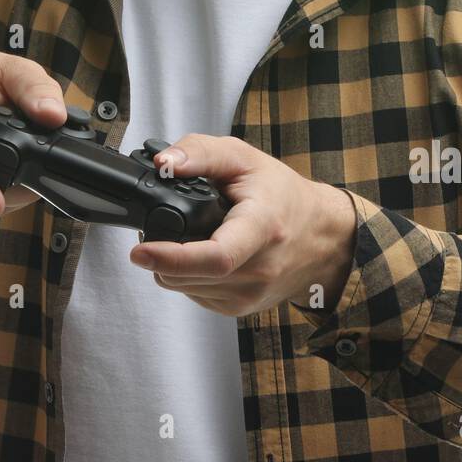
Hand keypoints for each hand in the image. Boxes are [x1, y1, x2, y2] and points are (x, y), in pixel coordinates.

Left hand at [129, 134, 357, 317]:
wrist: (321, 235)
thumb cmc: (282, 194)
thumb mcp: (244, 158)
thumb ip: (201, 152)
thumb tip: (164, 161)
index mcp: (262, 229)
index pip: (216, 256)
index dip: (172, 257)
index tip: (139, 251)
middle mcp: (259, 270)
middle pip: (188, 276)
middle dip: (160, 254)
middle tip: (155, 228)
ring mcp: (250, 295)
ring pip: (184, 289)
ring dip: (170, 266)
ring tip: (185, 236)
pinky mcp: (241, 308)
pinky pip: (195, 295)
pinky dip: (187, 276)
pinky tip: (201, 253)